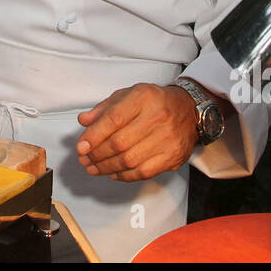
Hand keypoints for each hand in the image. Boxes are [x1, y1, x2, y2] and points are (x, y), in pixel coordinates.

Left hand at [75, 83, 198, 181]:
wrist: (189, 110)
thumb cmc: (154, 102)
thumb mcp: (129, 95)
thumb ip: (105, 108)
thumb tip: (84, 121)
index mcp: (143, 98)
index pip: (113, 119)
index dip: (94, 136)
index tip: (81, 147)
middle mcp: (157, 117)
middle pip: (120, 143)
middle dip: (97, 155)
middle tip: (84, 160)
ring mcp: (167, 139)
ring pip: (129, 160)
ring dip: (107, 168)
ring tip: (94, 168)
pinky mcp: (173, 157)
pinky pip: (143, 172)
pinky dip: (124, 175)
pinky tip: (113, 173)